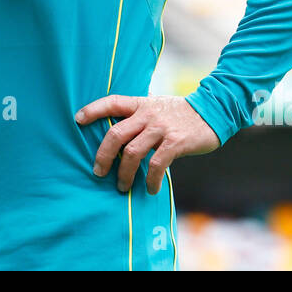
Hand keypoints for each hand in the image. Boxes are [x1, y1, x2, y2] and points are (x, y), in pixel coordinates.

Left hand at [75, 95, 219, 194]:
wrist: (213, 111)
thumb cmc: (181, 114)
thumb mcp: (157, 107)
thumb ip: (140, 117)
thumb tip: (118, 138)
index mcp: (141, 104)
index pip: (112, 102)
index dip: (93, 110)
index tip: (78, 120)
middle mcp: (148, 114)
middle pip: (115, 134)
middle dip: (103, 156)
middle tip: (98, 172)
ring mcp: (161, 128)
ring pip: (132, 153)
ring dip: (124, 174)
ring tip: (122, 186)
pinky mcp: (176, 142)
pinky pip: (156, 165)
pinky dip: (150, 180)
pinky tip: (150, 189)